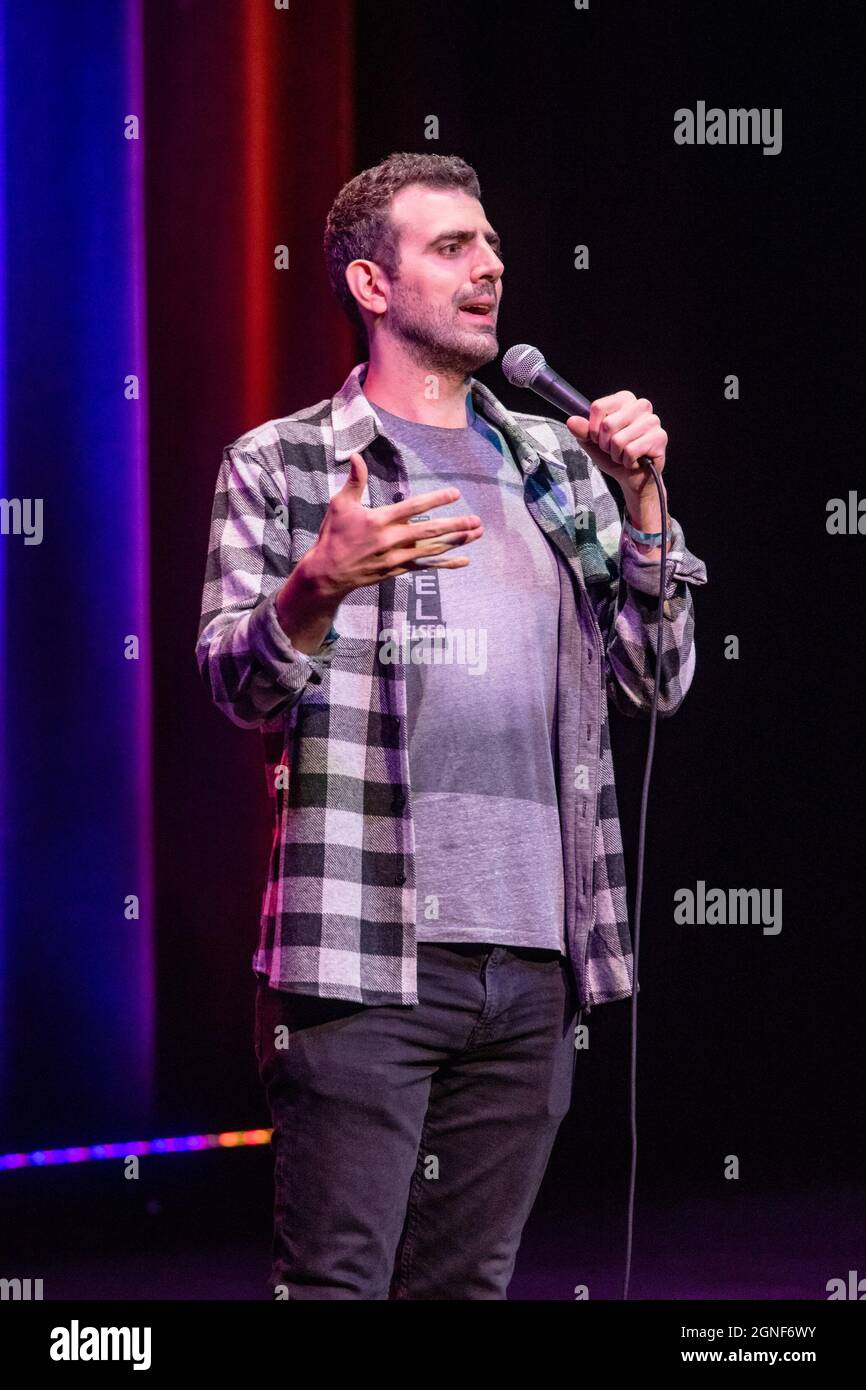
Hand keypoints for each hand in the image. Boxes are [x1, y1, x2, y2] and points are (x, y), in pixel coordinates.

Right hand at [303, 450, 483, 600]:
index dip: (435, 500)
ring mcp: (396, 557)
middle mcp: (391, 539)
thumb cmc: (333, 535)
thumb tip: (355, 456)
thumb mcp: (340, 504)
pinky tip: (464, 561)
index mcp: (379, 520)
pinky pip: (427, 567)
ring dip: (456, 541)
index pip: (413, 508)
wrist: (327, 572)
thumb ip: (354, 481)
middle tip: (476, 520)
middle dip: (455, 526)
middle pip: (429, 531)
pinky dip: (446, 564)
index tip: (455, 494)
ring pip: (432, 549)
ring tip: (476, 534)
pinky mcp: (397, 570)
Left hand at [565, 391, 667, 505]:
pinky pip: (631, 451)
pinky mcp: (660, 437)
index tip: (598, 438)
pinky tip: (635, 460)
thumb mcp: (592, 443)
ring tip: (624, 454)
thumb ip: (582, 431)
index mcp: (624, 400)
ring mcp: (652, 421)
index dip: (592, 428)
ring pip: (619, 440)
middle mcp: (641, 406)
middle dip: (605, 444)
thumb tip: (572, 421)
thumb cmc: (614, 455)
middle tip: (614, 449)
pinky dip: (628, 461)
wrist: (631, 478)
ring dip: (617, 454)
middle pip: (608, 424)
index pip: (598, 406)